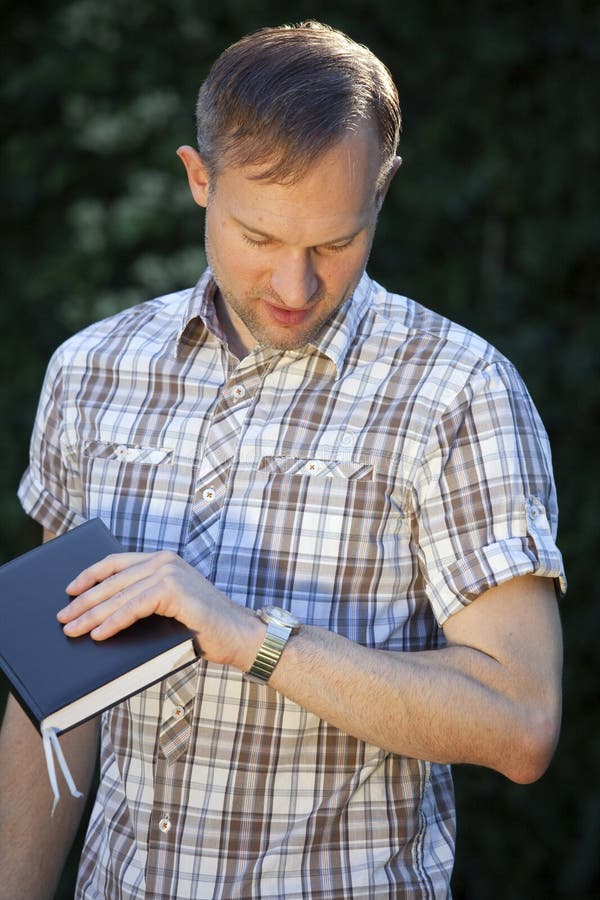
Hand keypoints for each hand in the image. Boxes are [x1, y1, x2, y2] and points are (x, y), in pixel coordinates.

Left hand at [57, 551, 263, 669]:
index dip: (90, 575)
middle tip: (63, 617)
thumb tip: (100, 613)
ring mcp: (169, 572)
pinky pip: (132, 607)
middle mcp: (165, 560)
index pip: (116, 562)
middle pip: (112, 580)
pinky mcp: (172, 589)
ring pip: (119, 595)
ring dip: (91, 614)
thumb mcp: (167, 607)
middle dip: (83, 601)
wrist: (238, 635)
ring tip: (73, 630)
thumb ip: (143, 601)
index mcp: (163, 559)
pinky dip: (112, 622)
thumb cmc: (203, 627)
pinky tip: (98, 634)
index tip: (69, 590)